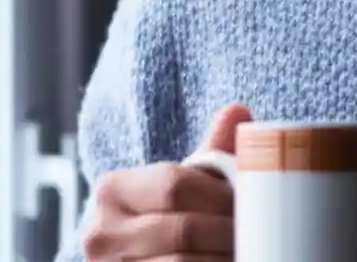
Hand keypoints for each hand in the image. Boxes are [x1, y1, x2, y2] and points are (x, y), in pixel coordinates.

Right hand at [83, 103, 251, 260]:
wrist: (132, 260)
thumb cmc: (165, 219)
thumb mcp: (179, 185)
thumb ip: (207, 153)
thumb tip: (238, 111)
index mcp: (112, 190)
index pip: (174, 185)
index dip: (219, 197)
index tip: (246, 205)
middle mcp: (101, 233)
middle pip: (183, 230)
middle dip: (226, 232)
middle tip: (255, 232)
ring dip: (222, 258)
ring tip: (245, 252)